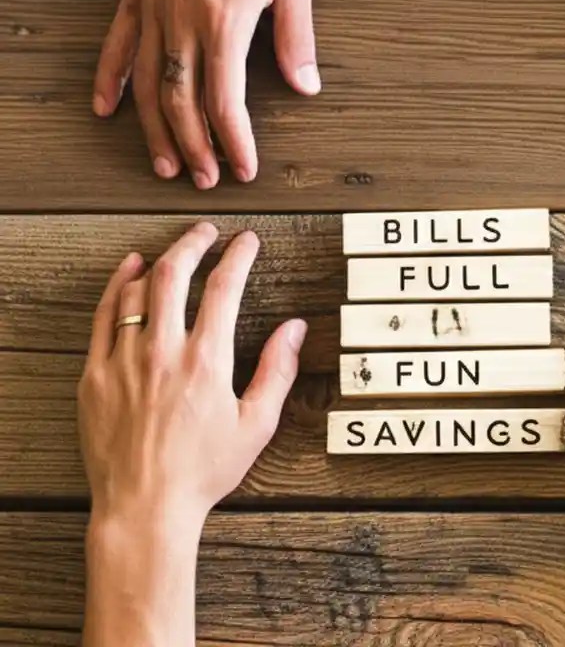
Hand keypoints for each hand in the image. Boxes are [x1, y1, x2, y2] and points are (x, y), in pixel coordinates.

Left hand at [78, 222, 306, 528]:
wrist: (145, 506)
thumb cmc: (204, 471)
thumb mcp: (257, 424)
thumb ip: (278, 370)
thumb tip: (295, 328)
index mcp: (208, 361)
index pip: (224, 288)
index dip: (239, 256)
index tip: (247, 241)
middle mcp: (164, 352)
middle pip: (174, 274)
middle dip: (194, 243)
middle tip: (208, 231)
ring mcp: (124, 361)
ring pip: (136, 290)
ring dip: (158, 262)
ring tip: (173, 253)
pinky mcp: (95, 375)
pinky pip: (103, 317)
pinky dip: (115, 286)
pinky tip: (127, 271)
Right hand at [92, 0, 318, 188]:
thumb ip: (296, 38)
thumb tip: (305, 87)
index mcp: (224, 23)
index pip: (226, 101)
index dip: (235, 142)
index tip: (244, 169)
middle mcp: (182, 22)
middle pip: (181, 102)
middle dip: (194, 147)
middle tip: (206, 180)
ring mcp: (153, 8)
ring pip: (146, 83)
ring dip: (154, 129)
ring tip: (165, 164)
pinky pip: (116, 44)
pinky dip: (109, 79)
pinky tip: (107, 110)